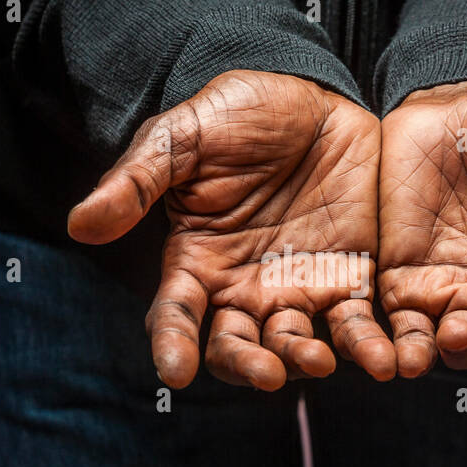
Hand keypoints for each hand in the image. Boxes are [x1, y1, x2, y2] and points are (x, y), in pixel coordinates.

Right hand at [68, 70, 394, 390]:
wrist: (305, 92)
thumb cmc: (233, 114)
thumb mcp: (181, 139)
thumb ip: (138, 182)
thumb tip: (81, 224)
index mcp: (196, 262)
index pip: (177, 315)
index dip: (173, 344)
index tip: (175, 371)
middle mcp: (243, 288)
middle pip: (238, 345)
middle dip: (249, 364)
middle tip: (268, 374)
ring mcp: (298, 287)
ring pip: (297, 342)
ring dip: (307, 359)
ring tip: (321, 361)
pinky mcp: (350, 277)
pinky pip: (358, 322)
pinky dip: (369, 345)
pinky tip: (384, 358)